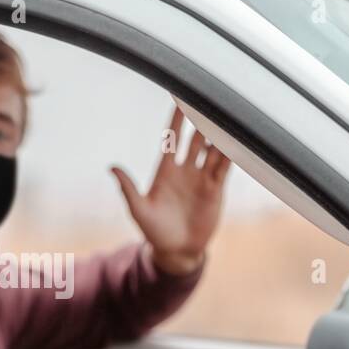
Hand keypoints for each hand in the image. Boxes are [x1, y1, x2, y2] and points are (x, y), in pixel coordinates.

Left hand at [111, 106, 229, 274]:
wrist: (177, 252)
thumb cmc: (154, 231)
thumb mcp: (138, 210)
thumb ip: (128, 188)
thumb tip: (111, 167)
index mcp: (165, 170)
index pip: (172, 138)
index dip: (176, 119)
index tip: (178, 97)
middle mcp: (184, 170)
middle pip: (195, 138)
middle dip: (201, 120)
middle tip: (208, 98)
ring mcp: (201, 178)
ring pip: (212, 149)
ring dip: (218, 133)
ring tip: (226, 114)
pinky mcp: (215, 189)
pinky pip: (224, 167)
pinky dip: (230, 153)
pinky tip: (237, 139)